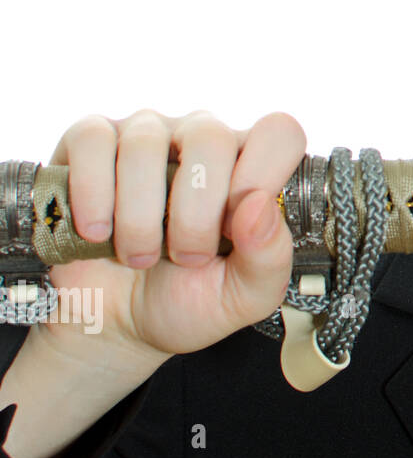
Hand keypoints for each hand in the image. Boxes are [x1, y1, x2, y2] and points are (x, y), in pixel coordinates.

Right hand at [36, 109, 305, 364]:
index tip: (235, 228)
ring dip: (139, 217)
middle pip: (210, 137)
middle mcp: (202, 140)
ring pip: (145, 143)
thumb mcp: (244, 295)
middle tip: (185, 257)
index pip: (278, 133)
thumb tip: (259, 204)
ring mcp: (146, 134)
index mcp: (250, 168)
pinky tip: (96, 231)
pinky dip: (91, 193)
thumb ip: (270, 255)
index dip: (261, 176)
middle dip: (194, 213)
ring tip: (140, 256)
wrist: (116, 325)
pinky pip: (90, 140)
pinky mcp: (90, 142)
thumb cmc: (188, 300)